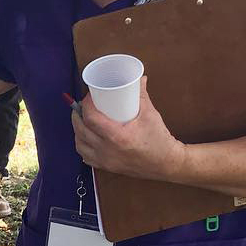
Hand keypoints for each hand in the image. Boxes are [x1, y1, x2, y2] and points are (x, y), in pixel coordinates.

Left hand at [71, 77, 186, 181]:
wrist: (167, 164)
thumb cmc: (159, 139)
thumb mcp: (150, 113)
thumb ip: (141, 94)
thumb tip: (138, 77)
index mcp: (117, 137)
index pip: (91, 119)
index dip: (85, 105)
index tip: (88, 97)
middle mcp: (108, 151)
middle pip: (81, 131)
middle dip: (77, 115)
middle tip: (82, 105)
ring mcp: (106, 161)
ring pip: (80, 145)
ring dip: (78, 131)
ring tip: (81, 120)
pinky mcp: (108, 167)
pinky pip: (86, 157)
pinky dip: (83, 146)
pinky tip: (86, 138)